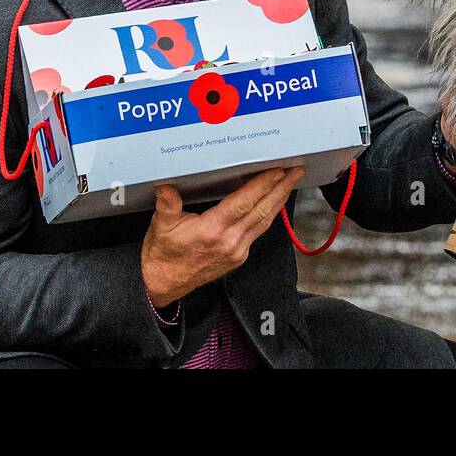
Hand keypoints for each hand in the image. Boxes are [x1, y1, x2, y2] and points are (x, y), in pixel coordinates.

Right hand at [141, 167, 304, 307]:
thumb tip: (165, 187)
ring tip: (290, 182)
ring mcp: (236, 251)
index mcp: (212, 231)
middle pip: (262, 210)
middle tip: (295, 171)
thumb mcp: (161, 226)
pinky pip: (258, 232)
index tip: (277, 170)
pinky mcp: (238, 257)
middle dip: (281, 188)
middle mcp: (229, 242)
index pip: (244, 203)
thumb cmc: (162, 255)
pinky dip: (268, 215)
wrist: (162, 285)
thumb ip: (167, 204)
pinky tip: (273, 204)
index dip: (262, 185)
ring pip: (264, 222)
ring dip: (279, 200)